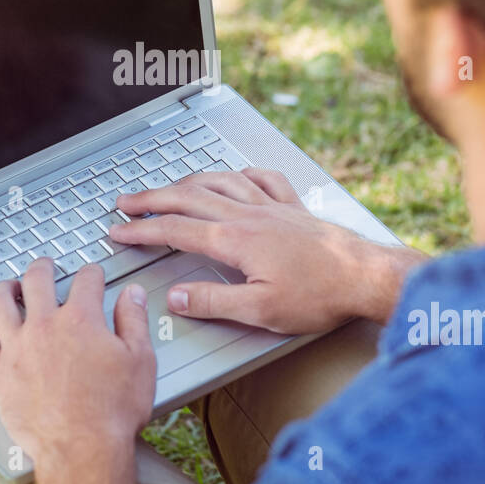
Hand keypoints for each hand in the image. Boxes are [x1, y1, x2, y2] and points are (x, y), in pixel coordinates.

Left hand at [0, 259, 155, 483]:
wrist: (82, 448)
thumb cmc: (112, 411)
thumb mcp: (140, 360)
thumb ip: (134, 321)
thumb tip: (132, 295)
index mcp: (81, 319)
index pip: (85, 280)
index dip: (91, 274)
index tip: (92, 276)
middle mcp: (45, 326)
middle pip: (37, 280)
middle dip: (43, 268)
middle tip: (46, 267)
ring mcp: (17, 348)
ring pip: (0, 303)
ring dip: (4, 288)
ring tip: (8, 285)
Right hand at [109, 168, 426, 334]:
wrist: (366, 277)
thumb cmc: (320, 295)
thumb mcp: (260, 311)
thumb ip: (212, 301)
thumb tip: (176, 297)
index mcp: (236, 239)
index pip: (175, 230)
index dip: (141, 231)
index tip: (118, 232)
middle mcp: (250, 214)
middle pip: (188, 197)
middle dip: (152, 198)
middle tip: (126, 202)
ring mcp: (272, 206)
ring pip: (219, 180)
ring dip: (187, 181)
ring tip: (168, 187)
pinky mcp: (293, 207)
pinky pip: (261, 178)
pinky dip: (240, 173)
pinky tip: (235, 174)